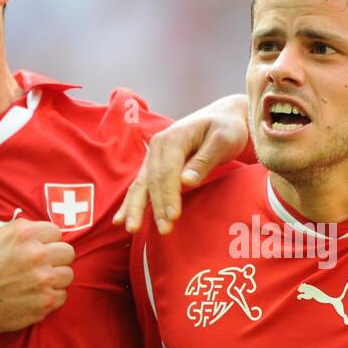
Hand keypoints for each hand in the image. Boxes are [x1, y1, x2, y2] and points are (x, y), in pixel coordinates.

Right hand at [0, 219, 74, 334]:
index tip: (39, 250)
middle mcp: (37, 255)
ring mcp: (43, 279)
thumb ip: (20, 229)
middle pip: (68, 252)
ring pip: (68, 274)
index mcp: (24, 235)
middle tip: (42, 267)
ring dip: (55, 279)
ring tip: (37, 283)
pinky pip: (62, 295)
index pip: (56, 232)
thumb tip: (41, 229)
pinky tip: (34, 296)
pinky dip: (51, 297)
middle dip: (56, 259)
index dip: (47, 242)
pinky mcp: (46, 301)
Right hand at [113, 94, 249, 234]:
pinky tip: (120, 220)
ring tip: (132, 229)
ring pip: (141, 184)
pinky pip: (140, 185)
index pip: (168, 171)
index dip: (170, 195)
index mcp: (174, 137)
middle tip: (164, 230)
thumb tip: (186, 181)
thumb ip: (205, 160)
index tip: (174, 216)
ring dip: (136, 208)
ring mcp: (153, 156)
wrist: (222, 117)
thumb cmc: (227, 128)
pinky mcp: (154, 165)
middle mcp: (158, 145)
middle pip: (153, 180)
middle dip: (156, 207)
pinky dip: (130, 202)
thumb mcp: (224, 140)